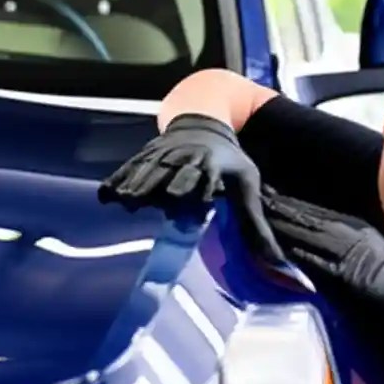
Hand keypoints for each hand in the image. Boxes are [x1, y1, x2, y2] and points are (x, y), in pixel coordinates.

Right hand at [98, 113, 285, 263]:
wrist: (203, 119)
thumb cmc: (229, 159)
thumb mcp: (247, 184)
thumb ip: (256, 225)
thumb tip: (278, 264)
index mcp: (212, 163)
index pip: (201, 175)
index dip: (192, 186)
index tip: (182, 200)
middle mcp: (184, 157)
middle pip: (168, 172)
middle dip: (155, 184)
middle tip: (139, 202)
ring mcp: (162, 154)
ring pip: (145, 169)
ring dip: (133, 184)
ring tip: (120, 202)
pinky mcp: (146, 154)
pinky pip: (129, 166)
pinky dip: (118, 180)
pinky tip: (105, 197)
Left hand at [263, 190, 383, 311]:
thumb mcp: (368, 247)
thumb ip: (343, 242)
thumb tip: (316, 241)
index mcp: (350, 226)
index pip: (311, 210)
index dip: (286, 201)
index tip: (264, 190)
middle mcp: (346, 233)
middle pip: (304, 216)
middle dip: (277, 205)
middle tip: (251, 191)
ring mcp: (346, 253)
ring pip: (306, 234)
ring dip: (281, 223)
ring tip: (257, 212)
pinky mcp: (346, 275)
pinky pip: (317, 262)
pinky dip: (298, 254)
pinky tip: (279, 247)